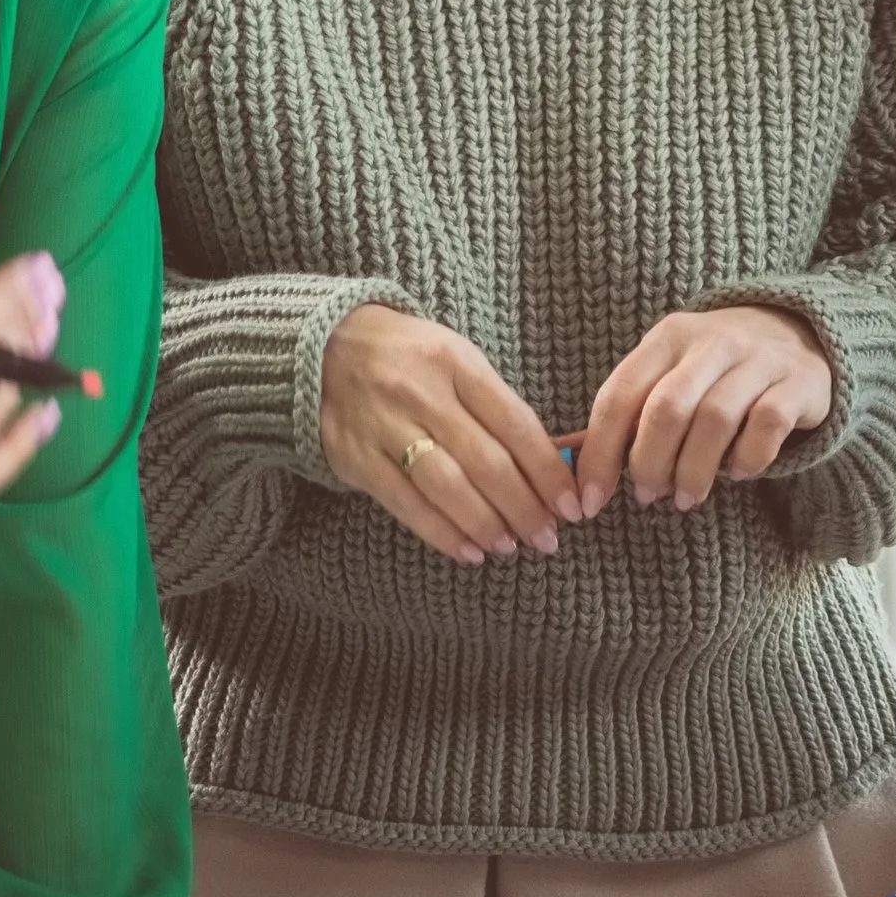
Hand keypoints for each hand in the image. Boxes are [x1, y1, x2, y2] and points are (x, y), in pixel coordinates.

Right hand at [318, 305, 580, 565]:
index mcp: (456, 362)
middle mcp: (421, 392)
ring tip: (511, 546)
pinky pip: (407, 504)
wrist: (322, 346)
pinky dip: (442, 533)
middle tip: (548, 538)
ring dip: (487, 525)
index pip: (515, 423)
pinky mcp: (357, 457)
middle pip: (486, 462)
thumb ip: (497, 408)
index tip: (572, 505)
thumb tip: (551, 465)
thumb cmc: (408, 358)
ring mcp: (385, 425)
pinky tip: (470, 550)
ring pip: (448, 487)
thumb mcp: (456, 360)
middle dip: (525, 508)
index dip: (548, 471)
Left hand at [569, 304, 830, 516]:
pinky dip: (748, 458)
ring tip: (686, 497)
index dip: (599, 453)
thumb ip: (626, 412)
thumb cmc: (716, 369)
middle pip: (667, 408)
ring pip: (715, 419)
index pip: (619, 395)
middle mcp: (711, 342)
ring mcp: (759, 359)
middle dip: (649, 463)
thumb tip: (563, 456)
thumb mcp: (669, 374)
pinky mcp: (798, 382)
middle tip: (647, 496)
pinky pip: (767, 424)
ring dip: (694, 469)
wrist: (801, 335)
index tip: (589, 500)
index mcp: (667, 338)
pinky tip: (737, 474)